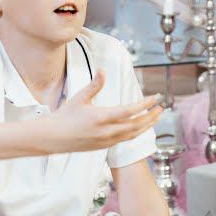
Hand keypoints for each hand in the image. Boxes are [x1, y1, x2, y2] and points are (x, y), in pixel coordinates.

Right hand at [47, 70, 161, 152]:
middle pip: (136, 124)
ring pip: (133, 134)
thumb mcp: (79, 98)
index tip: (155, 97)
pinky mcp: (105, 146)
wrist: (54, 138)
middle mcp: (107, 131)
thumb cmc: (66, 116)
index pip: (130, 110)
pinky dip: (136, 132)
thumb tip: (103, 70)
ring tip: (155, 116)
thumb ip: (95, 85)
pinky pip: (126, 139)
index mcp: (101, 117)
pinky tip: (140, 126)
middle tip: (161, 107)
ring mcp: (107, 140)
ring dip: (147, 125)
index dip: (145, 104)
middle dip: (151, 116)